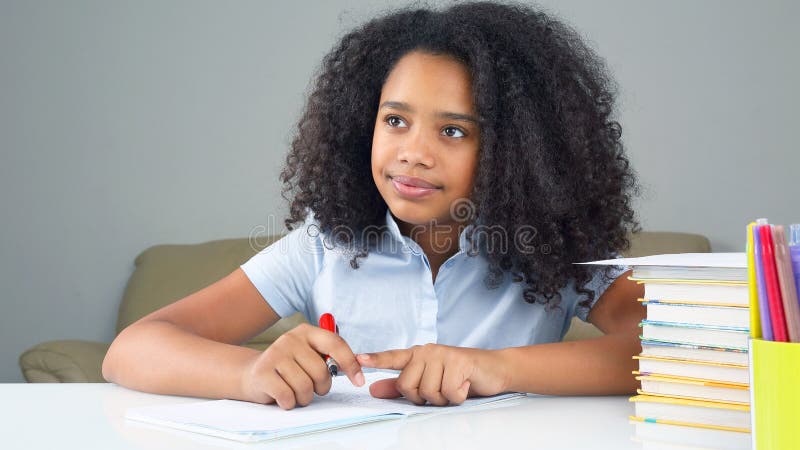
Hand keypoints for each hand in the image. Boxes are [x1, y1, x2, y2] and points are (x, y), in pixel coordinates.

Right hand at [240, 323, 363, 409]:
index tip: (359, 381)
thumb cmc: (288, 368)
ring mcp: (275, 354)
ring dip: (303, 398)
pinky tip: (283, 397)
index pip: (335, 344)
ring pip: (305, 387)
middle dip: (321, 387)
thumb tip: (360, 366)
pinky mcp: (263, 372)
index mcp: (307, 332)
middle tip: (311, 388)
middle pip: (321, 371)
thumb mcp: (309, 355)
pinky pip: (288, 396)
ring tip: (295, 392)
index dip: (350, 363)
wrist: (251, 373)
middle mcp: (290, 338)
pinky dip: (289, 403)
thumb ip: (330, 356)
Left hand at [356, 344, 508, 405]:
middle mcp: (427, 351)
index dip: (375, 360)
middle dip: (424, 397)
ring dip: (444, 398)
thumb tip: (373, 389)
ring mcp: (442, 354)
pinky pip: (448, 392)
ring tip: (455, 386)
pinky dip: (458, 396)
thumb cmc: (460, 377)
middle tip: (441, 389)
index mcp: (417, 355)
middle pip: (407, 386)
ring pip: (428, 392)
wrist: (493, 370)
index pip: (392, 358)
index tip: (358, 359)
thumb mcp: (429, 383)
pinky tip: (466, 384)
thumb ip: (400, 386)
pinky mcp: (458, 360)